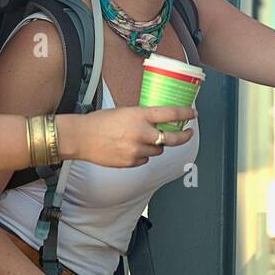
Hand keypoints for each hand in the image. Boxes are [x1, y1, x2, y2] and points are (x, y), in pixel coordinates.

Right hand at [57, 105, 195, 167]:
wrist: (81, 137)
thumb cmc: (99, 122)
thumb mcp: (124, 111)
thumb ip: (142, 117)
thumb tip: (156, 120)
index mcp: (140, 116)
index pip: (171, 114)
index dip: (186, 114)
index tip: (193, 114)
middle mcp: (142, 133)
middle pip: (172, 138)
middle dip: (183, 136)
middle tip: (188, 133)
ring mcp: (137, 150)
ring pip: (158, 151)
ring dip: (156, 146)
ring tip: (143, 140)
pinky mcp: (131, 162)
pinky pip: (145, 160)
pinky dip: (143, 155)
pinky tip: (131, 148)